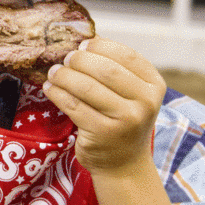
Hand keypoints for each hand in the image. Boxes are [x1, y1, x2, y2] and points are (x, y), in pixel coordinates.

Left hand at [42, 38, 164, 173]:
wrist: (123, 164)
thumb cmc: (123, 120)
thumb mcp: (132, 94)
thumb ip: (117, 69)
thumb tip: (87, 40)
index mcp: (154, 86)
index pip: (126, 56)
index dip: (101, 47)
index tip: (83, 45)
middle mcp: (145, 103)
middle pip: (106, 70)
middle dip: (80, 60)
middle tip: (65, 59)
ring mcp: (124, 120)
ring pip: (86, 87)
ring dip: (64, 76)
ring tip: (54, 73)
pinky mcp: (102, 134)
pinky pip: (73, 106)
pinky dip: (57, 94)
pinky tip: (50, 89)